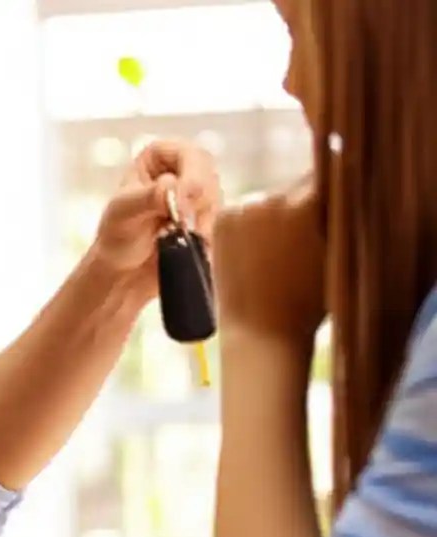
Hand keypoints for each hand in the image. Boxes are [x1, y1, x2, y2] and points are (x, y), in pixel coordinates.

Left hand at [91, 138, 222, 300]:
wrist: (123, 272)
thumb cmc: (116, 236)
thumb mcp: (124, 213)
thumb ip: (148, 197)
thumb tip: (172, 186)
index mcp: (158, 156)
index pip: (190, 153)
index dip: (193, 176)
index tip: (183, 204)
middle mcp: (182, 169)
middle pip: (209, 175)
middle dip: (197, 201)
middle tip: (180, 224)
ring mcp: (196, 195)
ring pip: (216, 199)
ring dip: (201, 220)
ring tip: (178, 236)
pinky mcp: (205, 219)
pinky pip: (219, 221)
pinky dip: (206, 233)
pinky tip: (190, 245)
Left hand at [213, 172, 325, 344]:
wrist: (261, 332)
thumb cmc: (311, 302)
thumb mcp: (338, 252)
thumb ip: (339, 216)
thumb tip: (343, 188)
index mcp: (305, 204)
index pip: (329, 174)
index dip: (336, 188)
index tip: (338, 202)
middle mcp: (270, 197)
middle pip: (297, 187)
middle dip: (307, 202)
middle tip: (309, 233)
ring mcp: (241, 207)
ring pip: (272, 198)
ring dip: (280, 213)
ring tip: (283, 249)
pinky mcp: (222, 219)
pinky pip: (246, 210)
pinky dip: (256, 223)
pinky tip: (262, 250)